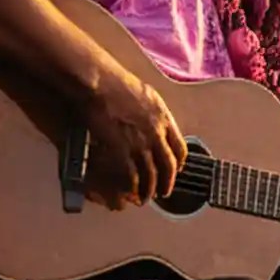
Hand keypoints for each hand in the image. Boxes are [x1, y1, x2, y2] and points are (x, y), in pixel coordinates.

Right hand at [82, 67, 187, 209]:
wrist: (99, 82)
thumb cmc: (117, 83)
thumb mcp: (147, 95)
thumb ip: (154, 112)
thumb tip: (157, 121)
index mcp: (164, 118)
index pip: (180, 147)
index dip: (178, 162)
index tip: (176, 170)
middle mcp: (157, 132)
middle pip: (168, 165)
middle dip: (167, 182)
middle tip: (164, 193)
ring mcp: (140, 142)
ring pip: (151, 174)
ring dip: (149, 189)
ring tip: (145, 197)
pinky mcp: (122, 149)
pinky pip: (132, 175)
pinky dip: (132, 186)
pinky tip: (130, 192)